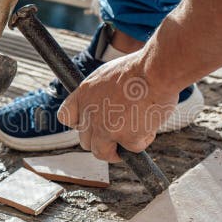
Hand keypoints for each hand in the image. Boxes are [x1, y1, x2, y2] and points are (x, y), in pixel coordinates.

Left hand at [57, 53, 178, 161]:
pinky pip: (132, 149)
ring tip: (131, 140)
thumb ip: (100, 94)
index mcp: (84, 94)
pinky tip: (150, 124)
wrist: (155, 71)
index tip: (92, 124)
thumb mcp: (108, 75)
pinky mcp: (126, 139)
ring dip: (116, 151)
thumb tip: (107, 108)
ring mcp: (106, 129)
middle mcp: (90, 114)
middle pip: (85, 141)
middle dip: (101, 141)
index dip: (79, 124)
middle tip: (118, 133)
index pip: (66, 117)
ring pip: (102, 153)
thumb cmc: (139, 68)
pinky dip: (143, 140)